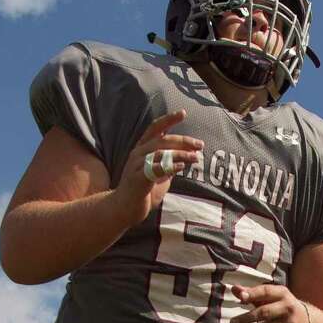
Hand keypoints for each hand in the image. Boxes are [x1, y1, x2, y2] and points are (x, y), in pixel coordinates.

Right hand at [111, 110, 203, 224]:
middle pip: (162, 140)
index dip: (168, 119)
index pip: (155, 129)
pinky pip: (155, 169)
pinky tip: (181, 167)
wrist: (123, 209)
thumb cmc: (142, 192)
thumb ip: (169, 164)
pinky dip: (169, 166)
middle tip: (200, 145)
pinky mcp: (138, 179)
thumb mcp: (158, 175)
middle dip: (183, 141)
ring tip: (195, 157)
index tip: (183, 113)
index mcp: (141, 149)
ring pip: (161, 153)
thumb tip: (186, 157)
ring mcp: (137, 166)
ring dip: (180, 154)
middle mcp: (138, 154)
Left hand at [228, 284, 310, 322]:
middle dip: (246, 318)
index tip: (241, 297)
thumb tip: (234, 288)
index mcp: (283, 294)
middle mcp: (288, 308)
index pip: (266, 292)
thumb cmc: (281, 307)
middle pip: (264, 313)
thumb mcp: (271, 298)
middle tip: (232, 322)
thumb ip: (252, 293)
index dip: (253, 294)